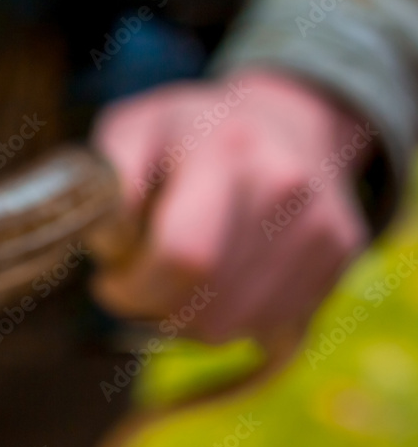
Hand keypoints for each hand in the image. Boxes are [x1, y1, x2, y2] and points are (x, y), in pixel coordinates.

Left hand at [91, 70, 369, 346]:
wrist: (287, 118)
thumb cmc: (186, 134)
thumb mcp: (132, 130)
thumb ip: (107, 180)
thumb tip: (108, 239)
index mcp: (225, 151)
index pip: (185, 258)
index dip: (134, 290)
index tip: (109, 282)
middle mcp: (285, 188)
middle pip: (206, 309)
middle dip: (153, 308)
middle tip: (137, 281)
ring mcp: (321, 226)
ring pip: (232, 328)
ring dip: (187, 318)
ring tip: (175, 275)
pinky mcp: (340, 256)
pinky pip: (266, 327)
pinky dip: (228, 319)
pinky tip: (217, 280)